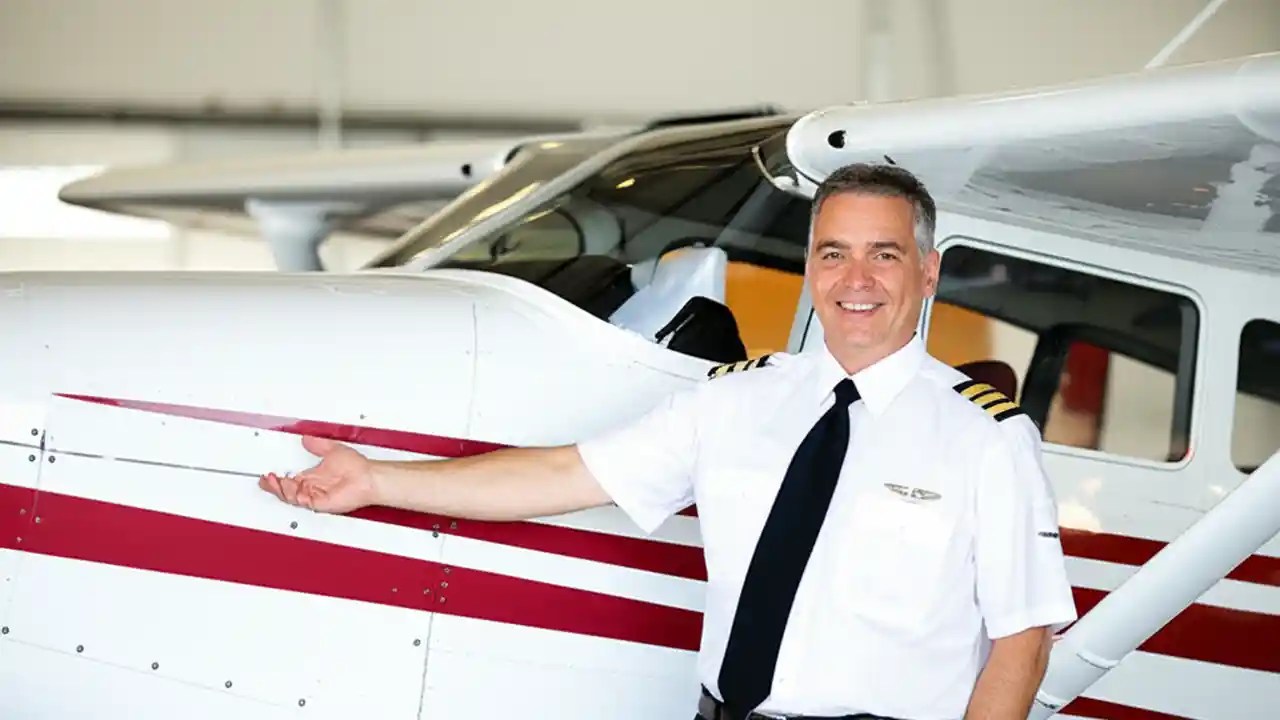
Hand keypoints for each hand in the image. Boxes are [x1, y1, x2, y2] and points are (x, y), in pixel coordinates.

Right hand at [259, 436, 377, 513]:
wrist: (367, 478)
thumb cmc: (357, 468)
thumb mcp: (333, 450)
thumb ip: (318, 445)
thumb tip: (307, 438)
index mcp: (315, 477)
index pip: (291, 479)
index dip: (278, 478)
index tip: (268, 474)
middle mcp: (314, 487)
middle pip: (288, 490)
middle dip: (274, 485)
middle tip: (265, 480)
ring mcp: (316, 496)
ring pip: (291, 496)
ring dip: (280, 489)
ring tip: (273, 481)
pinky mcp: (320, 503)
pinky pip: (301, 502)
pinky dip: (292, 495)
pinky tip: (287, 487)